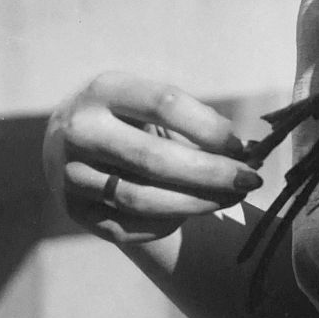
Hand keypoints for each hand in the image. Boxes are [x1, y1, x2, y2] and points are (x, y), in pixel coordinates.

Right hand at [43, 72, 264, 247]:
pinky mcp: (73, 209)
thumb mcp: (148, 103)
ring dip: (195, 203)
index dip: (209, 127)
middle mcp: (80, 130)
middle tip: (248, 180)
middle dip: (210, 173)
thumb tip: (246, 154)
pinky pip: (126, 227)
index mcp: (104, 90)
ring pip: (140, 199)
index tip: (239, 145)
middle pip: (152, 159)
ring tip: (230, 198)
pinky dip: (165, 225)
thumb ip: (192, 121)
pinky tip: (192, 212)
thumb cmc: (129, 118)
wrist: (69, 141)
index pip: (164, 105)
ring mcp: (70, 173)